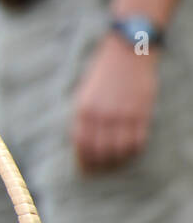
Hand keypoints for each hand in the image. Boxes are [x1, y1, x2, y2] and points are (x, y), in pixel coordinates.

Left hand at [71, 33, 159, 173]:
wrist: (126, 52)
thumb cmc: (103, 73)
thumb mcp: (85, 93)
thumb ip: (84, 117)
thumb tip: (83, 143)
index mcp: (83, 109)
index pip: (80, 144)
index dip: (83, 161)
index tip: (85, 170)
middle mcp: (101, 114)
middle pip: (99, 151)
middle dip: (100, 165)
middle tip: (102, 169)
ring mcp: (122, 114)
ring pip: (119, 150)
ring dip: (118, 160)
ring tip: (117, 161)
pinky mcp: (141, 112)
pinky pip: (138, 141)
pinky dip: (134, 150)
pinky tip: (132, 150)